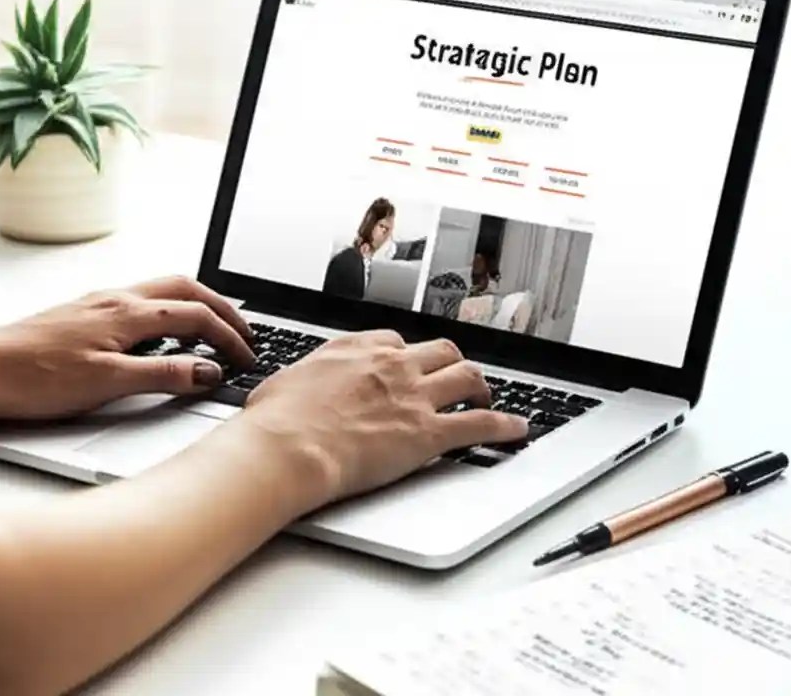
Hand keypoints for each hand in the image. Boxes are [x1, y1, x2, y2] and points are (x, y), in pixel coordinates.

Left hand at [0, 276, 255, 420]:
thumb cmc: (31, 378)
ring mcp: (99, 304)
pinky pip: (141, 301)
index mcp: (128, 313)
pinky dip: (168, 312)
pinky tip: (162, 335)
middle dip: (223, 308)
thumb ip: (164, 375)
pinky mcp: (84, 315)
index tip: (246, 360)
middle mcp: (116, 299)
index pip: (197, 317)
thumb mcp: (108, 383)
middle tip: (245, 334)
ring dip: (197, 305)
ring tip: (214, 329)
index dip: (229, 339)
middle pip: (187, 289)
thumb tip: (209, 371)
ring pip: (164, 290)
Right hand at [240, 332, 528, 504]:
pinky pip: (480, 424)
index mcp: (356, 350)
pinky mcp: (429, 432)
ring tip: (488, 398)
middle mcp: (391, 366)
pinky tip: (516, 430)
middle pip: (441, 351)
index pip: (395, 341)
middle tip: (457, 378)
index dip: (406, 355)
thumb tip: (290, 390)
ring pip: (468, 377)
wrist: (286, 448)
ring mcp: (414, 396)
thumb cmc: (274, 423)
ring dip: (482, 387)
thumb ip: (302, 381)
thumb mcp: (283, 384)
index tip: (409, 365)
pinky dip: (504, 426)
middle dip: (452, 363)